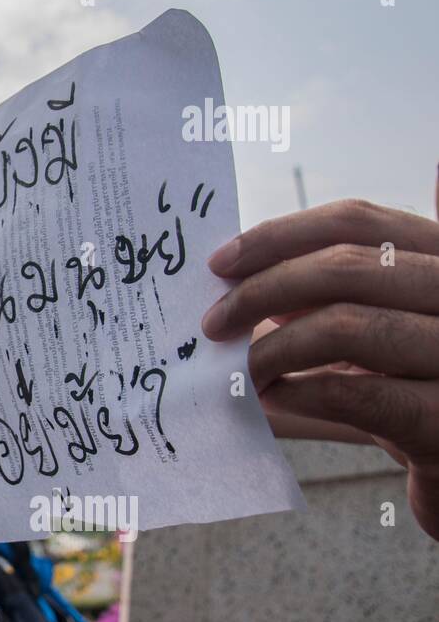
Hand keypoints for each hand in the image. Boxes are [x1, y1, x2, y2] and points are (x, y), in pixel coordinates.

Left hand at [201, 197, 438, 540]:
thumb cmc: (408, 392)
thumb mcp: (372, 332)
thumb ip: (323, 299)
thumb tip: (234, 279)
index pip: (356, 220)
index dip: (278, 236)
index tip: (219, 263)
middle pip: (345, 266)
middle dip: (261, 292)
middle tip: (213, 325)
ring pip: (347, 325)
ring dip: (272, 350)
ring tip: (239, 373)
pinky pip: (354, 394)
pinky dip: (296, 394)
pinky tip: (271, 401)